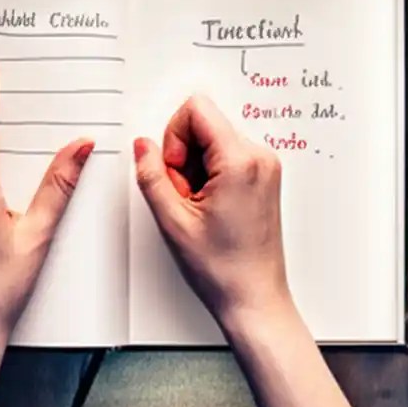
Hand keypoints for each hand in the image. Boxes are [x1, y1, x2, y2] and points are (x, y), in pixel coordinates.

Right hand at [133, 95, 289, 328]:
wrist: (253, 297)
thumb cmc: (224, 268)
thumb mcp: (173, 220)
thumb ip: (151, 175)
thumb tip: (143, 146)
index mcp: (241, 161)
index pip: (197, 109)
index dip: (174, 136)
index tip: (175, 171)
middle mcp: (259, 156)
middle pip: (205, 123)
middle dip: (184, 154)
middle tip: (185, 194)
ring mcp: (264, 166)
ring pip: (213, 140)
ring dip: (195, 166)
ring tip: (198, 204)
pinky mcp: (262, 176)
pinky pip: (225, 156)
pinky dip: (209, 174)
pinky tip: (208, 205)